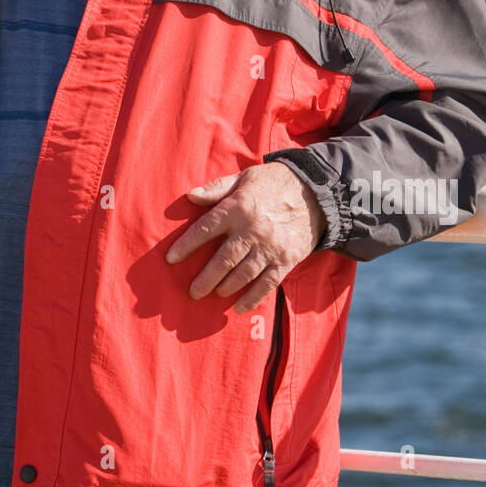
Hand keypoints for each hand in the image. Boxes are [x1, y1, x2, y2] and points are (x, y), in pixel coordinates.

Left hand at [165, 161, 326, 313]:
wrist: (314, 192)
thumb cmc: (272, 183)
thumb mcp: (243, 178)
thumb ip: (216, 189)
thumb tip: (190, 196)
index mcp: (237, 207)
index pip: (206, 229)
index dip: (187, 245)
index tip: (171, 258)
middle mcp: (252, 229)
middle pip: (223, 259)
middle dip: (205, 278)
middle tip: (193, 291)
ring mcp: (270, 247)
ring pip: (242, 273)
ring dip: (225, 287)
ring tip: (213, 293)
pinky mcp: (286, 259)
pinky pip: (267, 283)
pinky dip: (252, 298)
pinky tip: (239, 308)